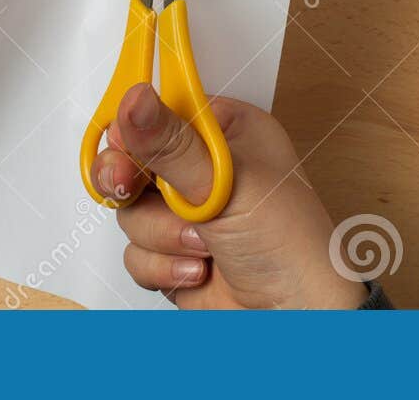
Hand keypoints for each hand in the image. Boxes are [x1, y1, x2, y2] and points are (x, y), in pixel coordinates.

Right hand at [91, 83, 368, 308]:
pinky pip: (134, 252)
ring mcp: (186, 214)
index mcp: (227, 131)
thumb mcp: (228, 183)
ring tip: (204, 245)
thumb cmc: (290, 244)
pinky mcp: (172, 254)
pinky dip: (162, 267)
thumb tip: (135, 100)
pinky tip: (200, 271)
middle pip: (133, 159)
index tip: (121, 143)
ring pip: (130, 211)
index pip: (161, 110)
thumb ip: (172, 146)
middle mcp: (204, 168)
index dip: (134, 127)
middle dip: (133, 184)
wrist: (297, 320)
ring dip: (162, 235)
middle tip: (129, 189)